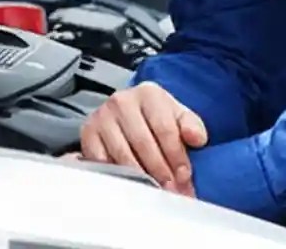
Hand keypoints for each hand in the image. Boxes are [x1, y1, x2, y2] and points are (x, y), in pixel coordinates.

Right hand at [79, 81, 208, 195]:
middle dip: (160, 170)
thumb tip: (197, 138)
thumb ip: (192, 126)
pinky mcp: (88, 133)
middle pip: (143, 143)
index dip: (176, 155)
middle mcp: (122, 101)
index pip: (164, 127)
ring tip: (155, 191)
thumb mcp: (178, 116)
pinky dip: (118, 175)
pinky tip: (131, 184)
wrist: (126, 114)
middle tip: (171, 190)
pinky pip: (102, 161)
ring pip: (123, 155)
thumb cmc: (155, 117)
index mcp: (149, 94)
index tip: (184, 176)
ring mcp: (102, 117)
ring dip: (141, 177)